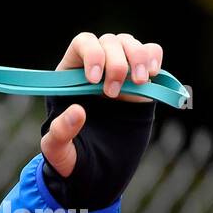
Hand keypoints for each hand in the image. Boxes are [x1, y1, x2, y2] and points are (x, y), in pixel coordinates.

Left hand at [40, 32, 162, 177]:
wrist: (99, 170)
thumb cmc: (72, 158)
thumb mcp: (58, 152)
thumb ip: (60, 134)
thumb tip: (77, 111)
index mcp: (69, 77)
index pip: (82, 44)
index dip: (91, 54)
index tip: (94, 80)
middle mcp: (95, 67)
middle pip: (109, 42)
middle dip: (115, 63)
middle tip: (113, 95)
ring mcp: (119, 71)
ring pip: (130, 44)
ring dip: (138, 58)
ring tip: (139, 84)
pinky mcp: (141, 79)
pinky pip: (151, 52)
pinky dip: (154, 57)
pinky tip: (152, 75)